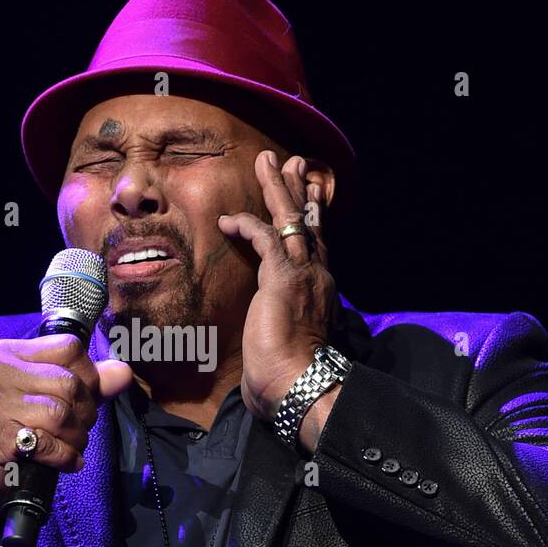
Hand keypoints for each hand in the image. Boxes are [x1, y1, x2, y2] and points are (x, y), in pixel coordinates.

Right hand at [0, 333, 133, 537]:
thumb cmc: (15, 432)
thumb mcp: (49, 399)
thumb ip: (88, 385)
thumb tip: (124, 373)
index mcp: (9, 353)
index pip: (70, 349)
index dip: (89, 378)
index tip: (82, 402)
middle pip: (70, 384)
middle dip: (85, 415)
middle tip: (76, 432)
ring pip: (61, 414)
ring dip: (76, 439)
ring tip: (68, 448)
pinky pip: (47, 442)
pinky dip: (63, 457)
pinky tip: (61, 461)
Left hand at [217, 150, 337, 421]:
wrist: (298, 385)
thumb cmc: (288, 378)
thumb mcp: (286, 346)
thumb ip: (278, 333)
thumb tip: (266, 347)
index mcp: (319, 292)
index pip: (316, 247)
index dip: (312, 221)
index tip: (309, 199)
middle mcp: (317, 277)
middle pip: (308, 224)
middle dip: (298, 191)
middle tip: (293, 163)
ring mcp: (302, 274)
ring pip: (290, 219)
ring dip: (277, 188)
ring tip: (268, 161)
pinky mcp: (282, 277)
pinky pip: (264, 237)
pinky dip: (246, 224)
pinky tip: (228, 217)